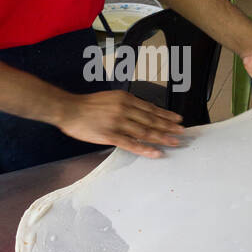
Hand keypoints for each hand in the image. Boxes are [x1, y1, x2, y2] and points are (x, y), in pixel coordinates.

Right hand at [58, 90, 183, 157]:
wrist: (69, 109)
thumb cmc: (87, 105)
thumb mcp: (111, 98)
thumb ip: (126, 105)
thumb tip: (141, 114)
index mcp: (125, 99)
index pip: (151, 108)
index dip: (166, 115)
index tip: (178, 120)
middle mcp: (125, 109)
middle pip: (152, 120)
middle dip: (169, 127)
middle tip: (182, 132)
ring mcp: (118, 123)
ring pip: (145, 132)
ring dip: (162, 137)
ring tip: (175, 142)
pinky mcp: (110, 135)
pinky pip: (131, 144)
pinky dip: (145, 149)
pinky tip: (156, 152)